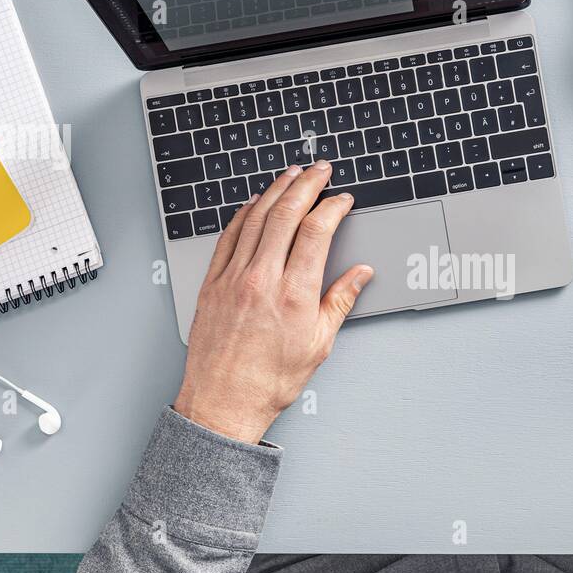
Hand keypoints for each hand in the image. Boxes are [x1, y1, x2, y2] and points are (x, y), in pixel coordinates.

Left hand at [174, 163, 372, 443]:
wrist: (224, 402)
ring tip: (291, 175)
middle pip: (285, 213)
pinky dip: (243, 213)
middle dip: (306, 184)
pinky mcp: (212, 283)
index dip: (333, 207)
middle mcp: (261, 279)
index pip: (317, 231)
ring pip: (254, 217)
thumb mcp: (319, 344)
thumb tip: (360, 274)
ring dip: (275, 190)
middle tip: (320, 170)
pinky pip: (228, 236)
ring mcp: (232, 278)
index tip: (342, 199)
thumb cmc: (270, 380)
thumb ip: (340, 300)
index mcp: (293, 293)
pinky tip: (253, 203)